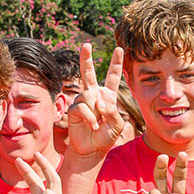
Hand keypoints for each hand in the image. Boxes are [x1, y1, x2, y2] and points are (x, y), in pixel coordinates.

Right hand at [64, 42, 128, 160]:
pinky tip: (92, 126)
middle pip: (90, 73)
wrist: (92, 149)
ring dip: (96, 112)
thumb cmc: (106, 137)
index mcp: (108, 95)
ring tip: (97, 125)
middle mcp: (94, 94)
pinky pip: (83, 107)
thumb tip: (99, 101)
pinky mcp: (74, 108)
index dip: (116, 63)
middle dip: (86, 59)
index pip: (113, 76)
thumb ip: (113, 112)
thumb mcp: (117, 125)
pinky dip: (90, 118)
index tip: (119, 49)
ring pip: (90, 96)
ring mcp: (83, 100)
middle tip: (86, 45)